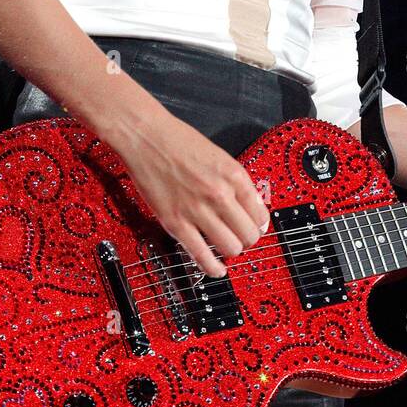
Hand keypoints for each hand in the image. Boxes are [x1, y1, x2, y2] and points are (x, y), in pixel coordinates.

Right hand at [118, 107, 270, 277]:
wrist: (145, 136)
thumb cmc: (178, 141)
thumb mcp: (219, 156)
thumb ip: (236, 182)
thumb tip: (251, 207)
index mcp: (234, 175)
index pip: (260, 215)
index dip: (258, 226)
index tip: (253, 228)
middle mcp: (220, 194)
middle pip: (248, 235)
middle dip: (246, 241)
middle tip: (239, 239)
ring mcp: (198, 210)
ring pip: (230, 248)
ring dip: (230, 252)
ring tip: (225, 247)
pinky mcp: (176, 223)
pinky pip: (201, 255)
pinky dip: (213, 268)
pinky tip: (216, 269)